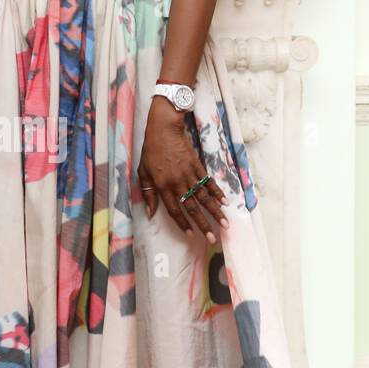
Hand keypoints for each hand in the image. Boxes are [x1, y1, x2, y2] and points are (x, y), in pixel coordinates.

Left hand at [137, 97, 227, 241]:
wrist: (164, 129)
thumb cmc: (151, 152)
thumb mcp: (143, 173)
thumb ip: (147, 194)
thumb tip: (150, 214)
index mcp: (163, 187)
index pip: (174, 210)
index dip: (183, 224)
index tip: (192, 235)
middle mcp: (177, 183)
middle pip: (192, 208)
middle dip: (204, 224)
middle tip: (213, 238)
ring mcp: (189, 175)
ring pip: (203, 197)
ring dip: (215, 212)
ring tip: (225, 224)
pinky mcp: (197, 166)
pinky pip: (208, 182)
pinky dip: (217, 192)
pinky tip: (225, 202)